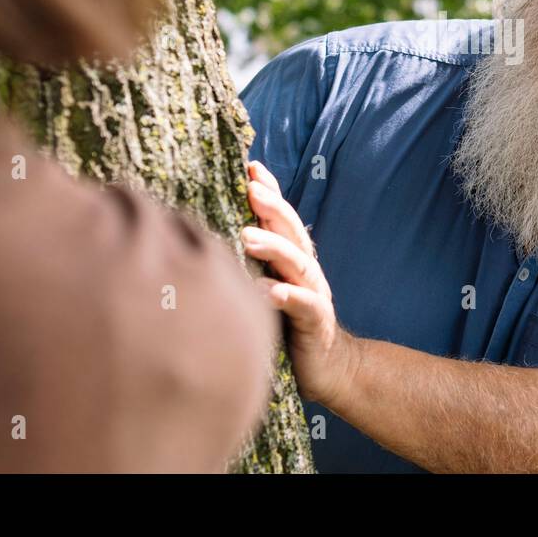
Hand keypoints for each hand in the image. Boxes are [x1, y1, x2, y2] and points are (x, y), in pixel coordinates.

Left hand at [242, 160, 355, 408]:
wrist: (330, 369)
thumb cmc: (288, 326)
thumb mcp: (268, 287)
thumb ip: (250, 263)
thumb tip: (206, 239)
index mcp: (292, 258)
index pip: (282, 218)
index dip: (270, 191)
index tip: (251, 167)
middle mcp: (305, 269)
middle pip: (292, 231)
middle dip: (272, 208)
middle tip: (250, 190)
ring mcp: (314, 294)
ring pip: (298, 264)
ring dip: (275, 247)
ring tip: (247, 237)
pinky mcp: (317, 324)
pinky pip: (304, 306)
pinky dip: (288, 296)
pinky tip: (268, 291)